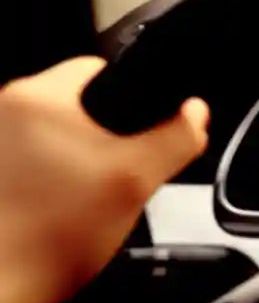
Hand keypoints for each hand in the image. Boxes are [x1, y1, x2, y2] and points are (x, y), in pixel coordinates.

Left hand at [0, 57, 207, 302]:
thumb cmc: (52, 233)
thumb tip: (196, 112)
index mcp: (35, 95)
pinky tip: (56, 214)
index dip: (135, 99)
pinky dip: (47, 184)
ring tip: (83, 201)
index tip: (144, 134)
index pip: (101, 70)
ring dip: (74, 163)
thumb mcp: (137, 178)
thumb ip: (176, 137)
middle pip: (79, 108)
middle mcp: (2, 112)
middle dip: (104, 138)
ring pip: (55, 140)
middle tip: (117, 176)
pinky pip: (31, 167)